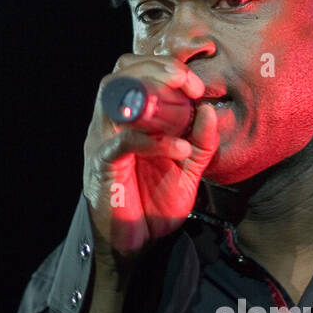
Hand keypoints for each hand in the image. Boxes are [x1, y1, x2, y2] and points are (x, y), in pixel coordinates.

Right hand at [83, 54, 220, 260]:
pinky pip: (121, 142)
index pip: (137, 71)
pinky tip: (179, 149)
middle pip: (121, 72)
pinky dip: (153, 140)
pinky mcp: (102, 166)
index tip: (198, 85)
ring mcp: (103, 142)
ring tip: (183, 107)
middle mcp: (112, 123)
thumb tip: (209, 108)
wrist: (135, 245)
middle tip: (189, 85)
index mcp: (130, 118)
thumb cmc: (154, 204)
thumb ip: (201, 142)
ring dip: (151, 95)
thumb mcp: (188, 171)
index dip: (166, 67)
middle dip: (157, 68)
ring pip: (114, 97)